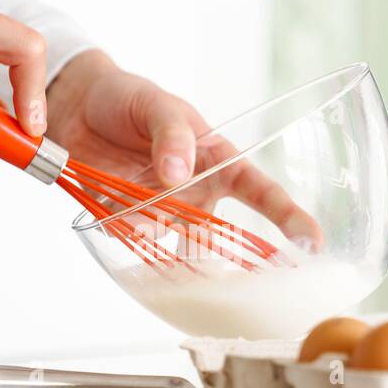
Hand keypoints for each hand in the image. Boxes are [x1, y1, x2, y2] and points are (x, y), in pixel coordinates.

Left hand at [46, 51, 321, 244]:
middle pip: (224, 239)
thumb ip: (172, 136)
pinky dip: (127, 240)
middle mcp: (197, 195)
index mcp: (218, 163)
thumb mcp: (157, 105)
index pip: (262, 193)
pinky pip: (134, 243)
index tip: (312, 242)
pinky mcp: (127, 222)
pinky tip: (118, 227)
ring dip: (164, 246)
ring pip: (175, 248)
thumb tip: (178, 174)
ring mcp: (163, 213)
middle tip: (237, 289)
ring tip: (148, 230)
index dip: (289, 217)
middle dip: (231, 267)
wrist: (75, 106)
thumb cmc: (128, 98)